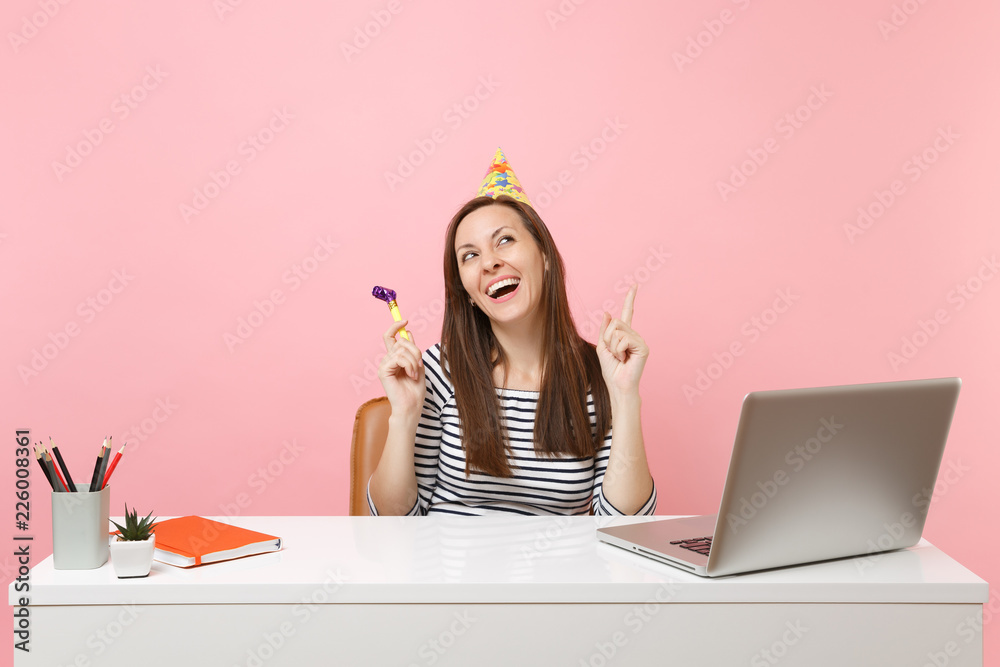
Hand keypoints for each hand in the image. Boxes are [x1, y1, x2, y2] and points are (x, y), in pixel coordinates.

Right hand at [377, 320, 424, 417]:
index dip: (396, 326)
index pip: (391, 336)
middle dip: (415, 351)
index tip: (405, 320)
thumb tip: (408, 332)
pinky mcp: (383, 370)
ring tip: (414, 373)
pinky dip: (409, 365)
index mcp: (395, 357)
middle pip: (401, 342)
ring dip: (413, 361)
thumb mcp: (418, 364)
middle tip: (419, 365)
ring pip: (402, 349)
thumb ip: (412, 349)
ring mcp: (384, 364)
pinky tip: (411, 375)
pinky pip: (398, 358)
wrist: (411, 405)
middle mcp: (387, 359)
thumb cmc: (415, 389)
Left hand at [597, 284, 648, 398]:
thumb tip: (608, 312)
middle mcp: (634, 335)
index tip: (634, 285)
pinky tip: (624, 359)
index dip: (630, 298)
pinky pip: (623, 339)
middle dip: (607, 338)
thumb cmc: (611, 370)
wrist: (618, 385)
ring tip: (619, 357)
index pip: (628, 313)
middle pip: (615, 322)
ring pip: (617, 330)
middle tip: (614, 353)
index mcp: (625, 334)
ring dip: (612, 345)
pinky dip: (618, 350)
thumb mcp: (602, 347)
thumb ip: (604, 330)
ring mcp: (640, 340)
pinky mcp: (643, 347)